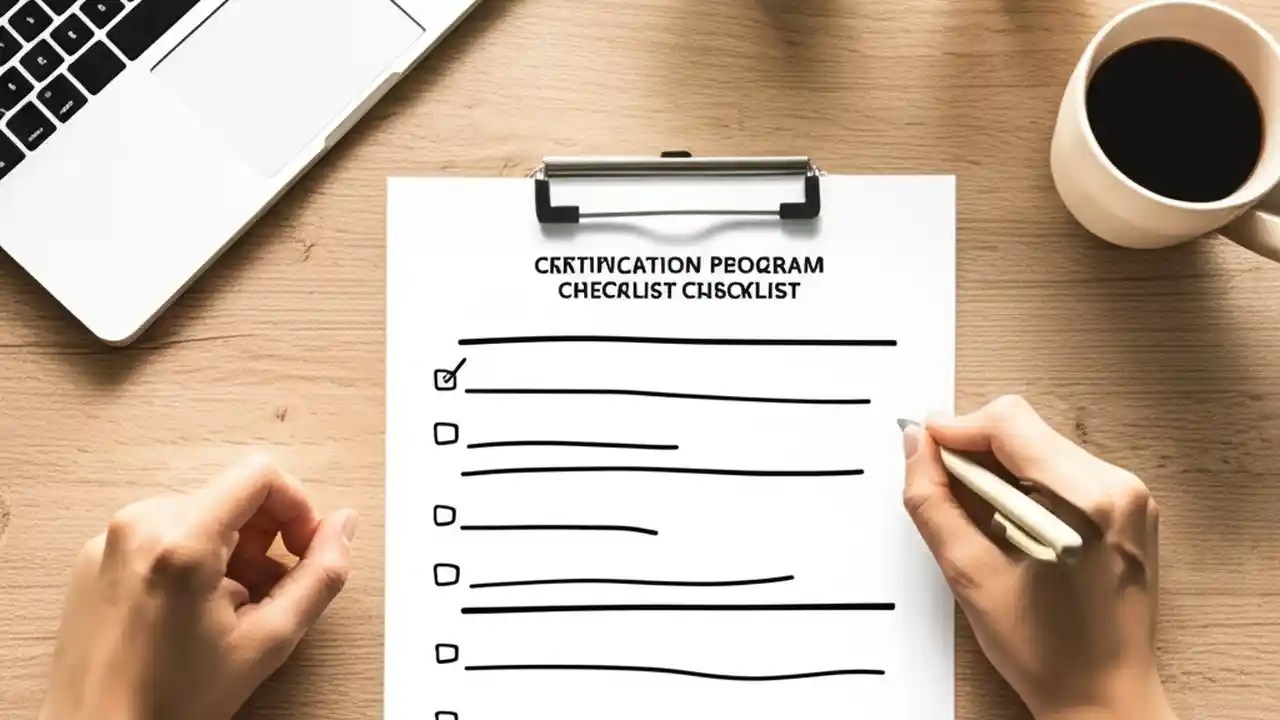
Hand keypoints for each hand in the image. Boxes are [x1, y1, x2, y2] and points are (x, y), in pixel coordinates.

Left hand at [40, 457, 357, 719]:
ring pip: (202, 516)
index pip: (259, 474)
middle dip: (266, 538)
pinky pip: (165, 534)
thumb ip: (320, 576)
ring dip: (234, 552)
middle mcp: (138, 527)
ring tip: (232, 609)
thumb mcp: (268, 641)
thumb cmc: (168, 701)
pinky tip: (197, 611)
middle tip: (269, 592)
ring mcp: (110, 540)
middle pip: (232, 496)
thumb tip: (343, 527)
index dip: (297, 506)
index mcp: (179, 540)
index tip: (303, 547)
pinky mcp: (96, 556)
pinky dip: (195, 560)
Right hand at [902, 396, 1173, 719]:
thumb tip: (915, 448)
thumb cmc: (1051, 654)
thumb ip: (933, 503)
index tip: (923, 445)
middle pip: (1026, 428)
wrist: (1105, 697)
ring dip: (999, 466)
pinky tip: (1009, 521)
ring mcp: (1130, 496)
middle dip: (975, 448)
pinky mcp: (1128, 506)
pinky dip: (1025, 481)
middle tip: (943, 486)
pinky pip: (1063, 467)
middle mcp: (1119, 489)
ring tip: (979, 516)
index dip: (956, 428)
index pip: (1009, 423)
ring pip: (1041, 444)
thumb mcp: (971, 576)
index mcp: (1088, 502)